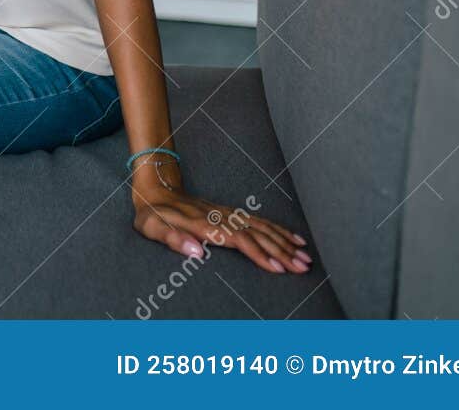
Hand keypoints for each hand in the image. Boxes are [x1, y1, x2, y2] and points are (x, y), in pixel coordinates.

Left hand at [132, 176, 311, 274]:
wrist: (155, 189)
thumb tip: (196, 252)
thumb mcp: (151, 227)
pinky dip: (280, 230)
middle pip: (256, 234)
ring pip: (262, 227)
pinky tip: (295, 238)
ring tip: (307, 257)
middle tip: (303, 268)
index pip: (237, 240)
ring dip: (285, 242)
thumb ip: (172, 239)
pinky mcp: (231, 213)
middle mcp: (220, 217)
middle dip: (281, 251)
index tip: (278, 268)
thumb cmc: (151, 215)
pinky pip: (260, 221)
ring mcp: (228, 213)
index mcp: (204, 224)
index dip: (258, 253)